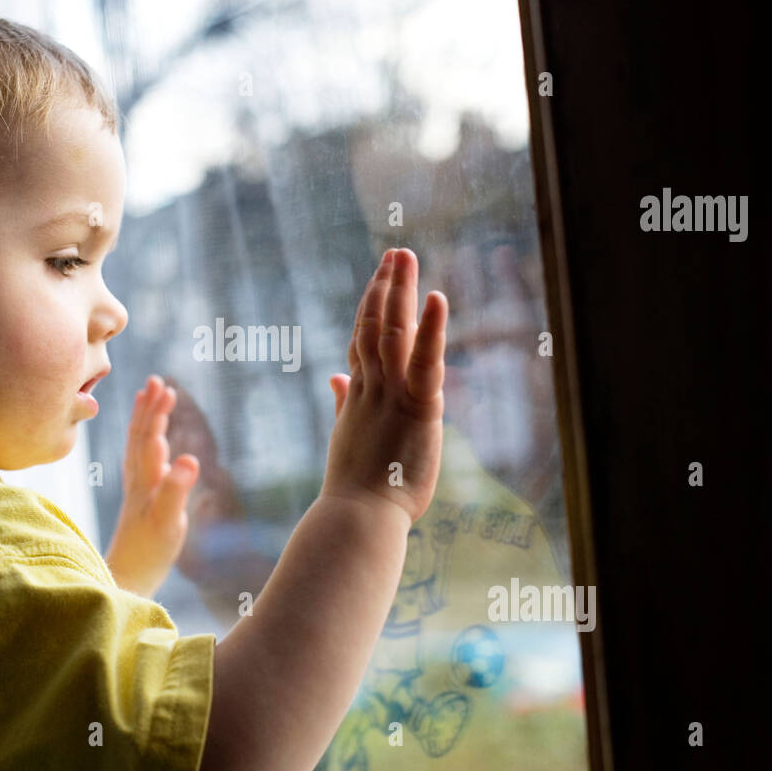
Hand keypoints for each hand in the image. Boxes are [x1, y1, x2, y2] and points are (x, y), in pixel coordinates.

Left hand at [104, 375, 200, 596]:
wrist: (126, 579)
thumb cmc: (150, 554)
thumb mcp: (169, 523)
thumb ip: (177, 490)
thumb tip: (189, 456)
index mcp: (146, 481)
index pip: (151, 439)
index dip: (157, 414)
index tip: (165, 388)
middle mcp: (138, 481)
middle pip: (141, 437)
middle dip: (149, 408)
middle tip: (157, 380)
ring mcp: (137, 490)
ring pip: (137, 447)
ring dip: (143, 420)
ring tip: (146, 397)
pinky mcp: (139, 501)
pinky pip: (139, 462)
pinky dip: (143, 442)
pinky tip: (150, 441)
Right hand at [321, 248, 446, 523]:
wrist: (357, 518)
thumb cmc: (356, 490)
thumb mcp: (348, 436)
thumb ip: (343, 402)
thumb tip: (335, 377)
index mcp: (359, 396)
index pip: (362, 342)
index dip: (369, 308)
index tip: (377, 280)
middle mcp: (372, 388)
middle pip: (375, 326)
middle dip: (385, 287)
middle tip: (396, 253)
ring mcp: (391, 395)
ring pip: (392, 333)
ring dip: (399, 291)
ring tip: (404, 256)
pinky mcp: (417, 408)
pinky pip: (425, 361)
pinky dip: (431, 329)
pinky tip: (436, 297)